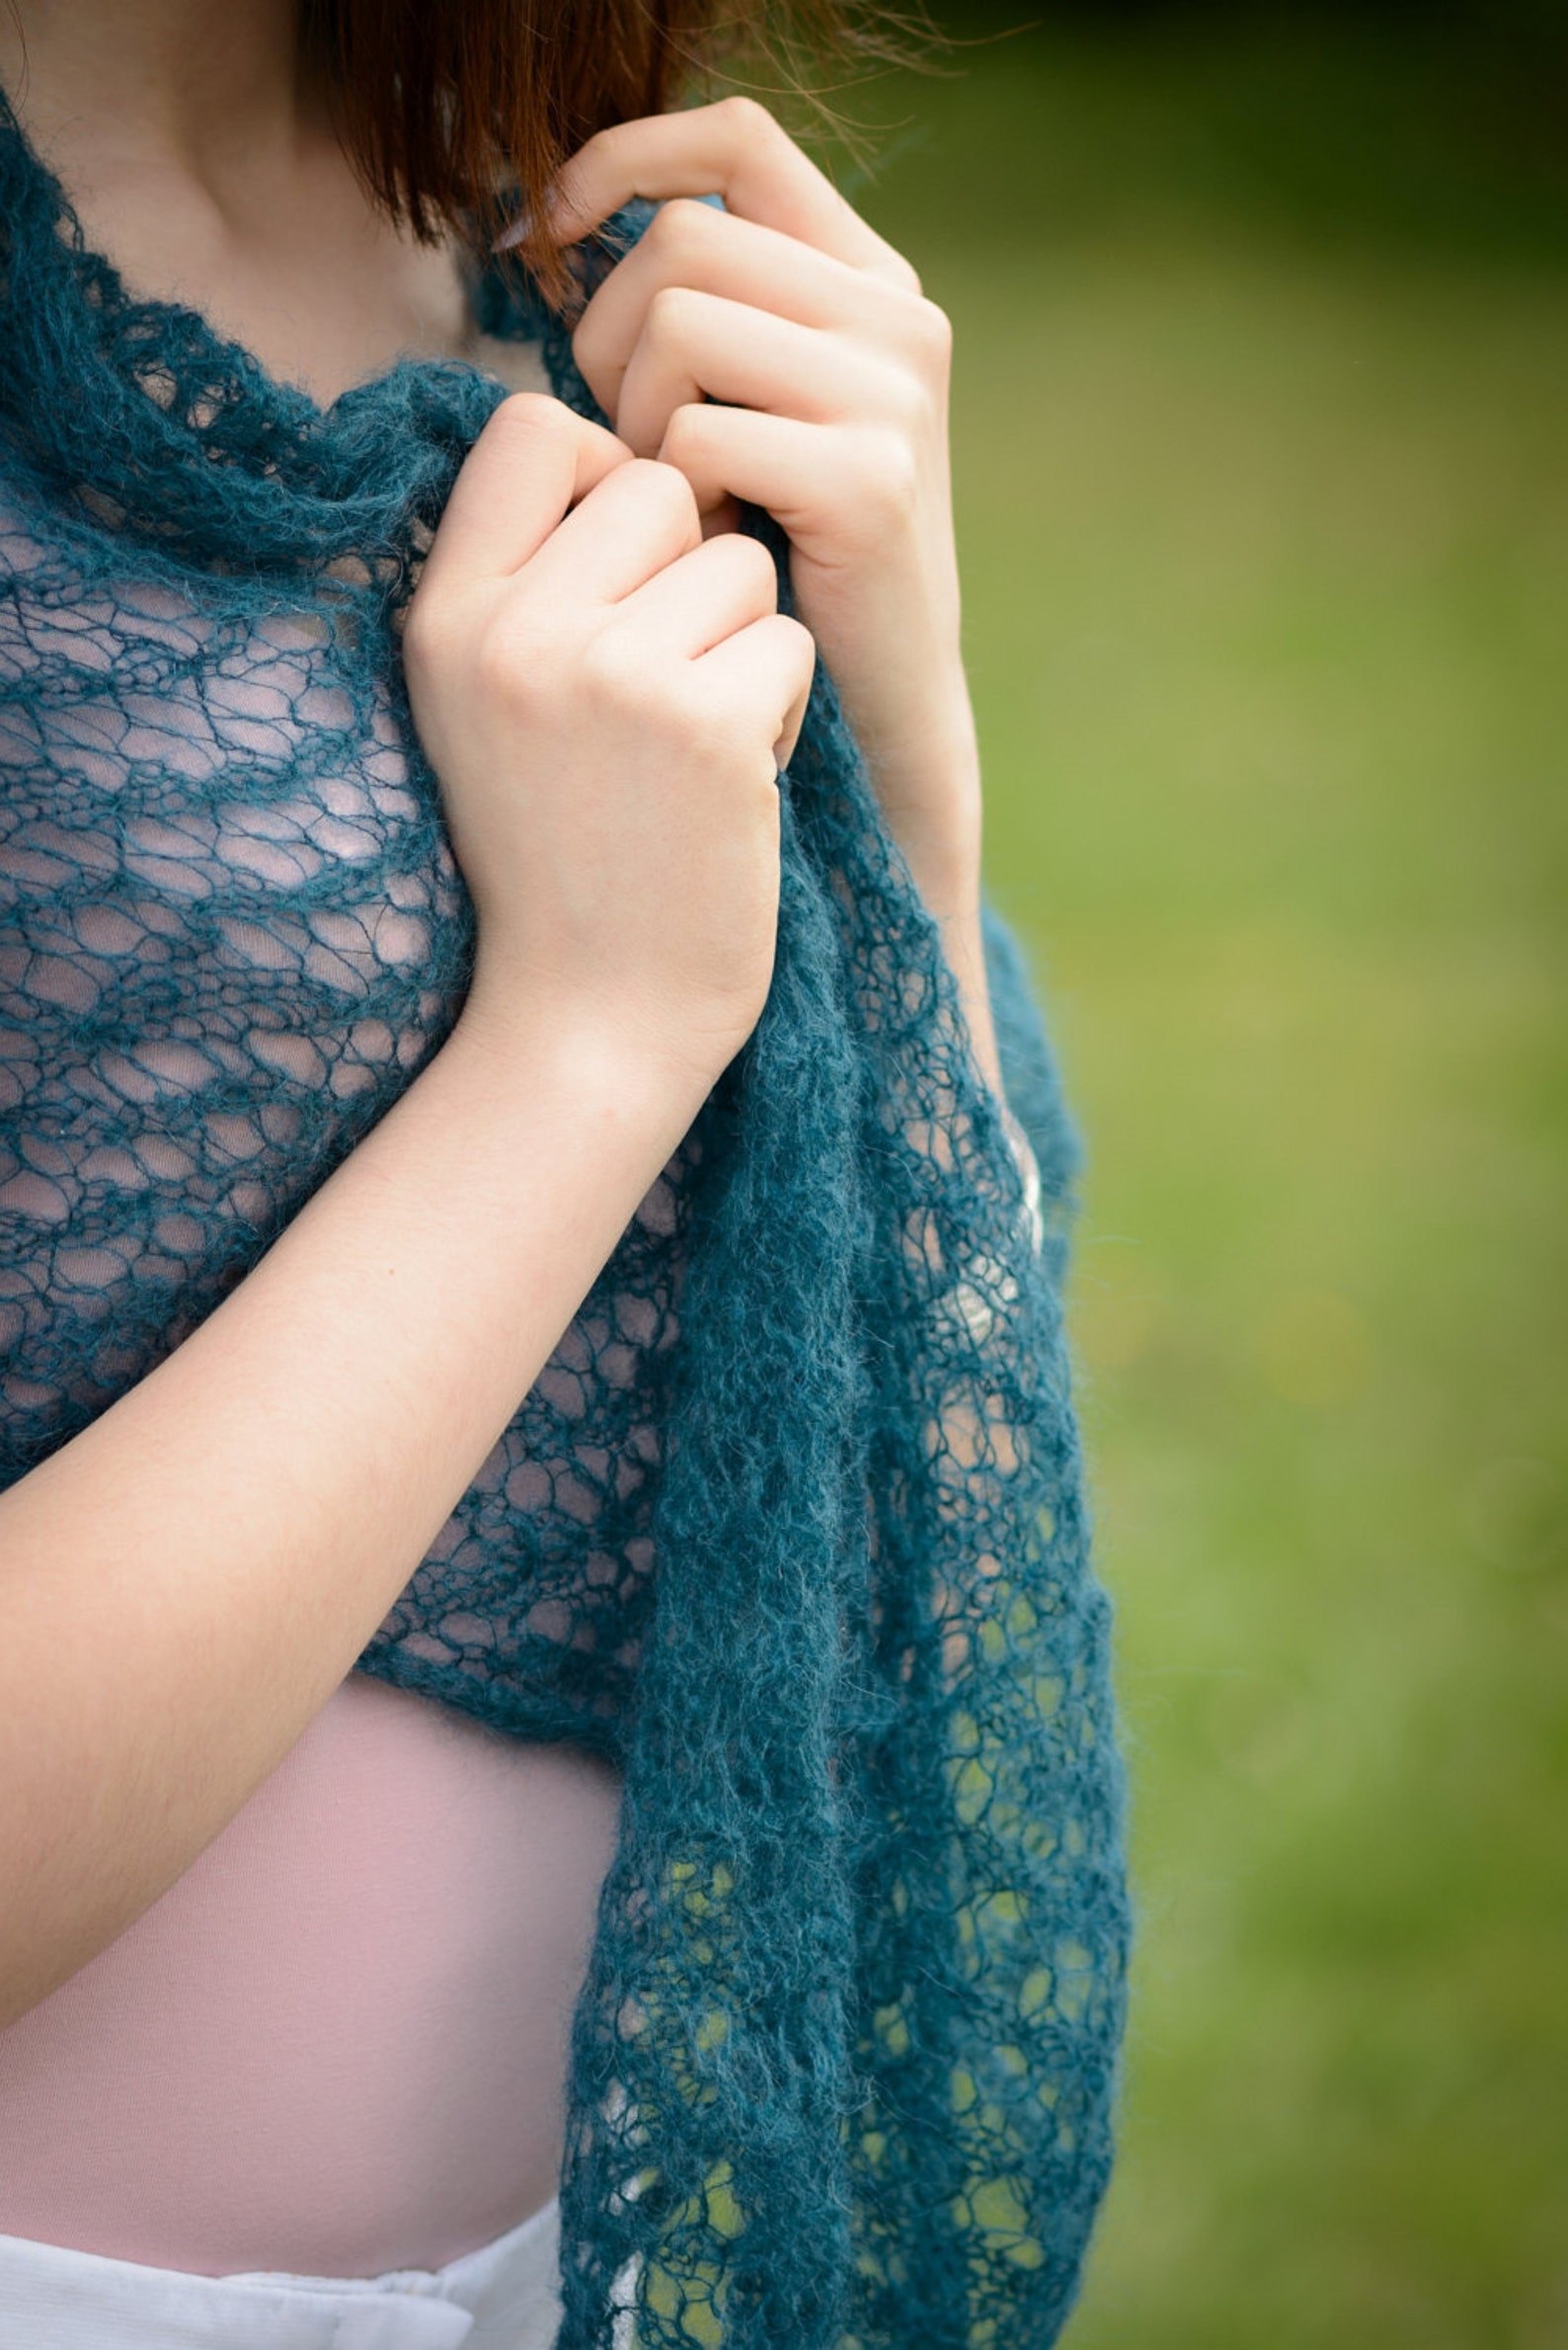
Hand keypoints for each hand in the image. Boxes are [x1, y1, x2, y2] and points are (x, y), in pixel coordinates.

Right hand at [403, 394, 815, 1098]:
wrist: (587, 1020)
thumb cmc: (554, 859)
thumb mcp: (482, 708)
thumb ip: (523, 580)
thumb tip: (625, 446)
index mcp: (443, 617)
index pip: (532, 428)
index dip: (602, 479)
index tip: (617, 579)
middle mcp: (512, 632)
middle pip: (656, 482)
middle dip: (688, 571)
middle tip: (665, 685)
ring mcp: (608, 675)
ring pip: (737, 560)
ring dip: (744, 644)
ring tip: (696, 744)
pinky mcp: (703, 724)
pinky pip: (788, 639)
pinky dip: (785, 709)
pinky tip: (736, 783)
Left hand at [537, 98, 983, 928]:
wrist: (879, 710)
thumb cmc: (785, 565)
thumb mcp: (754, 411)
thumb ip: (708, 313)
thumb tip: (566, 223)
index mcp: (869, 281)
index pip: (734, 140)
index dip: (625, 158)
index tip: (553, 229)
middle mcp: (897, 317)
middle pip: (685, 242)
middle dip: (612, 338)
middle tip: (630, 442)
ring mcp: (892, 394)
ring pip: (682, 327)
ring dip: (636, 420)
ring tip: (673, 501)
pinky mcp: (867, 479)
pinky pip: (697, 434)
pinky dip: (671, 495)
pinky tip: (704, 547)